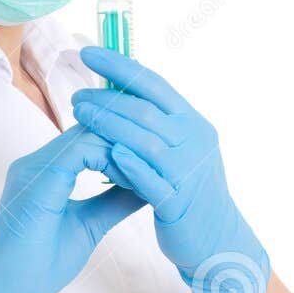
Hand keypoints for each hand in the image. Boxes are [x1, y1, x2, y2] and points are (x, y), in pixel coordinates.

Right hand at [0, 126, 143, 292]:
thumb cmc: (38, 268)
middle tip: (161, 156)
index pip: (88, 136)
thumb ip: (112, 201)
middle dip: (127, 138)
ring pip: (87, 135)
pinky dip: (111, 160)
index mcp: (43, 171)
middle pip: (89, 128)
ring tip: (151, 168)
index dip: (123, 142)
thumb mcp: (88, 226)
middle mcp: (34, 163)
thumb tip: (147, 184)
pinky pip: (80, 153)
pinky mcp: (36, 182)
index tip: (154, 160)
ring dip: (123, 149)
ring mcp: (32, 169)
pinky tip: (133, 178)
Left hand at [72, 46, 269, 292]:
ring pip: (145, 141)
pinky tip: (107, 155)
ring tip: (79, 116)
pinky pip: (151, 181)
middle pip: (145, 111)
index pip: (153, 84)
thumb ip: (155, 124)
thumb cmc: (189, 192)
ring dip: (109, 125)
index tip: (87, 51)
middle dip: (106, 99)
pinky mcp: (179, 203)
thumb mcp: (179, 150)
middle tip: (75, 96)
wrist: (218, 241)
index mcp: (192, 123)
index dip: (119, 66)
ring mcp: (188, 172)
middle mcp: (194, 141)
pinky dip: (130, 166)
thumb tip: (122, 90)